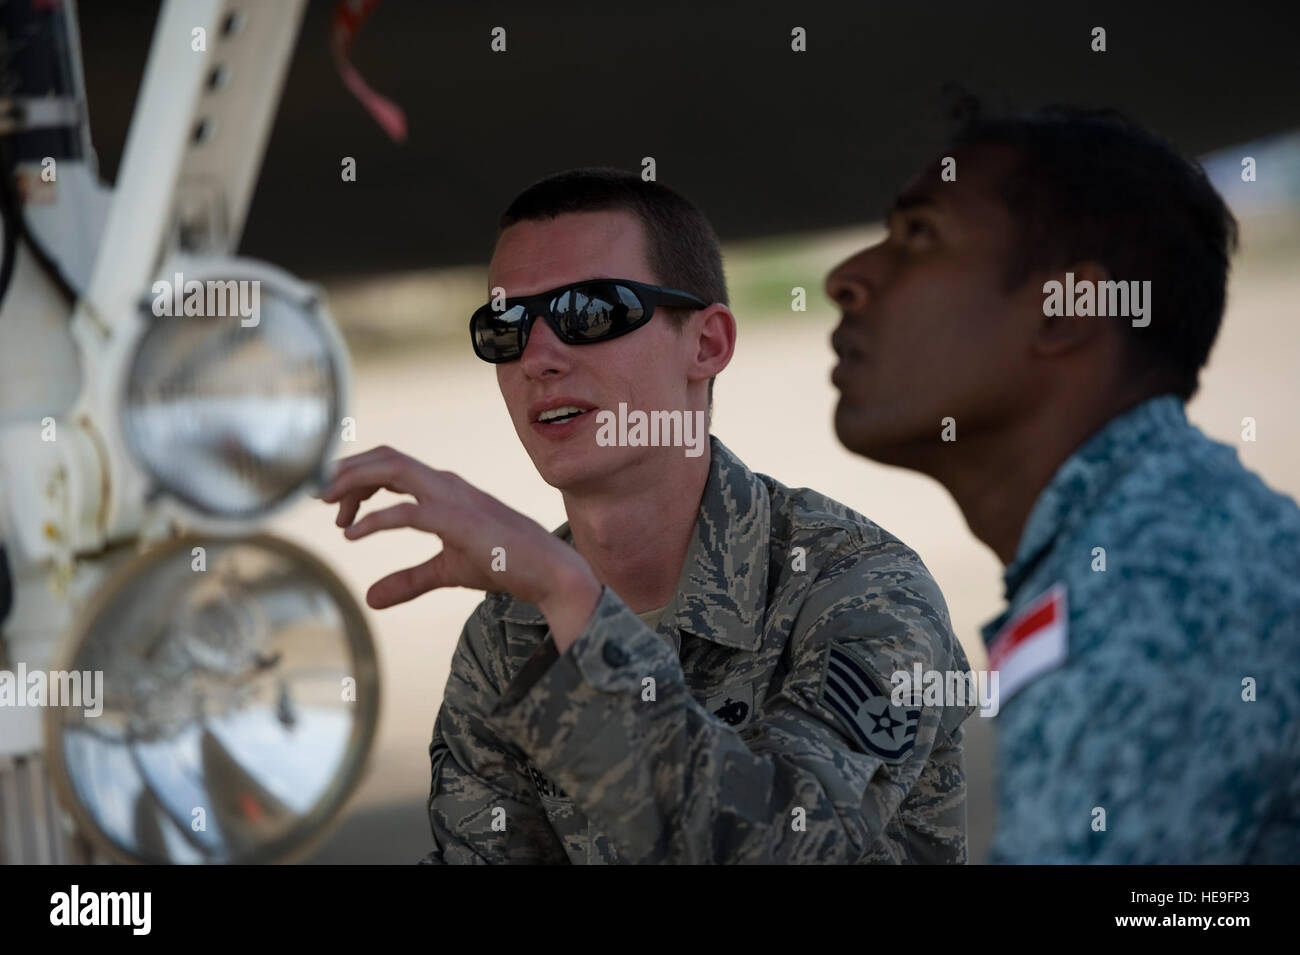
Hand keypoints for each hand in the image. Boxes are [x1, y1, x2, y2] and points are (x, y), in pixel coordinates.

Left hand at [318, 446, 600, 648]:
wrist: (546, 571)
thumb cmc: (503, 564)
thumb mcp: (446, 571)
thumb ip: (408, 580)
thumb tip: (371, 598)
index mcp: (442, 489)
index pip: (390, 466)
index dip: (356, 477)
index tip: (332, 505)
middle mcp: (444, 484)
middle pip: (385, 458)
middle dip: (346, 470)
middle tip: (314, 494)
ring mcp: (453, 498)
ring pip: (394, 470)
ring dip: (355, 482)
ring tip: (328, 506)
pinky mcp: (459, 520)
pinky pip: (409, 511)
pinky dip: (377, 519)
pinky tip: (353, 534)